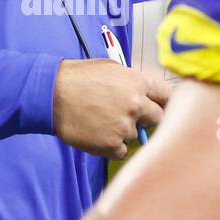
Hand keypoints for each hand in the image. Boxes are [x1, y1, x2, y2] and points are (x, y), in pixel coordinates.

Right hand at [52, 59, 170, 159]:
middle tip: (129, 116)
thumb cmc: (79, 77)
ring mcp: (124, 127)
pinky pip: (122, 151)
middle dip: (146, 118)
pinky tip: (99, 134)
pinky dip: (112, 146)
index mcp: (138, 83)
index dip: (162, 101)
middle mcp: (136, 106)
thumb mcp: (111, 68)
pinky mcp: (111, 145)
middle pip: (157, 119)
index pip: (167, 96)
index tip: (158, 106)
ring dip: (125, 132)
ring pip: (137, 136)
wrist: (52, 95)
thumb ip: (133, 81)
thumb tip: (147, 93)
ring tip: (103, 121)